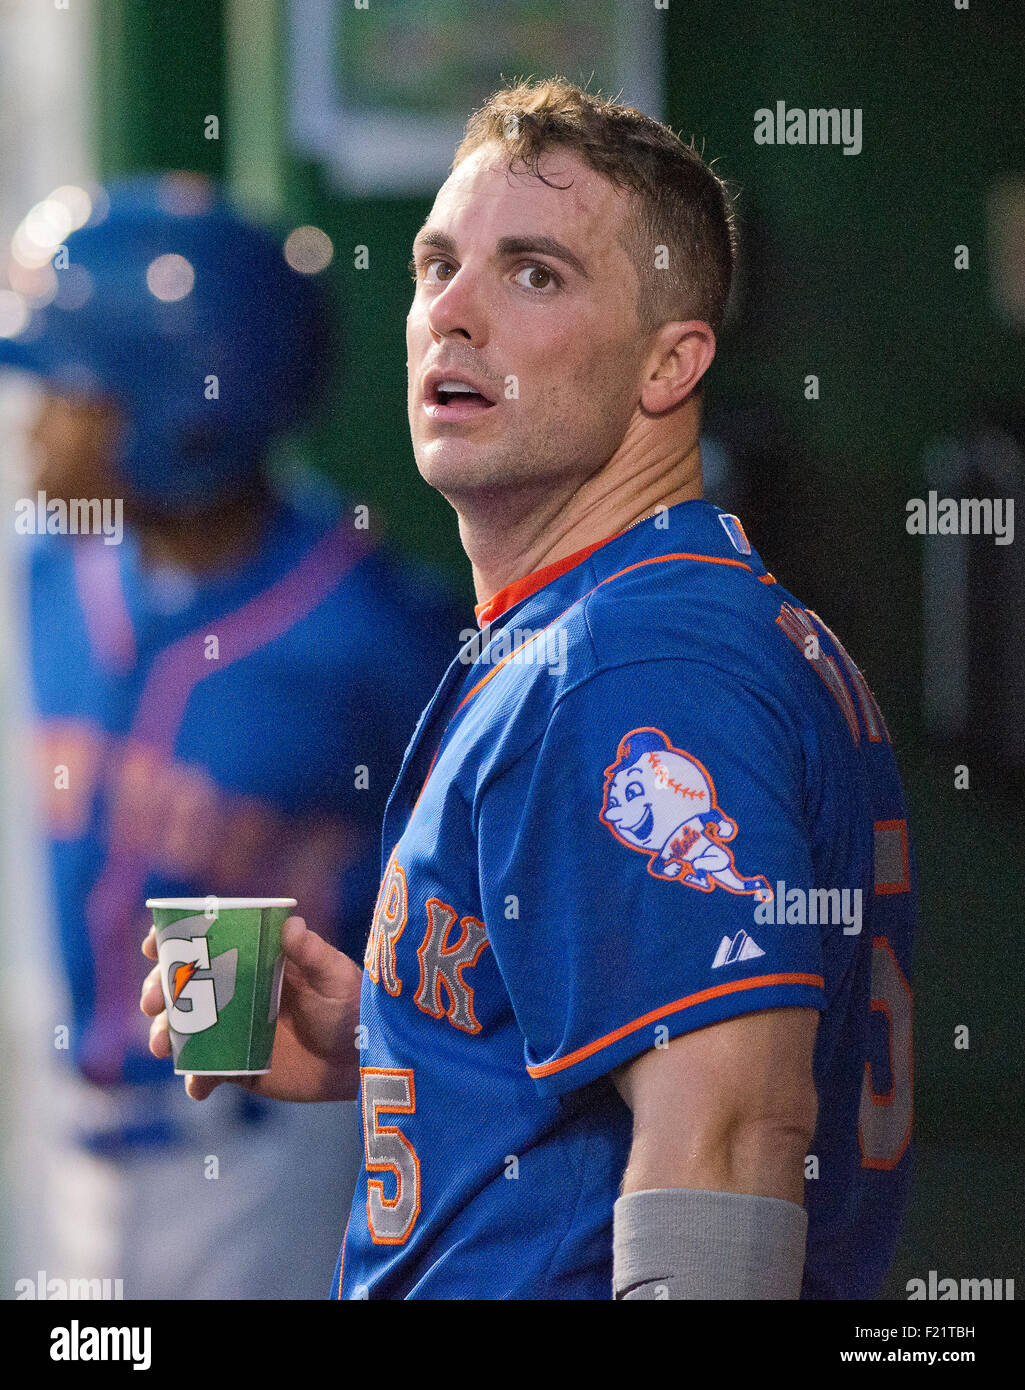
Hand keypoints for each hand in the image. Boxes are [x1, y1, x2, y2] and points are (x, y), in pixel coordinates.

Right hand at [140, 916, 361, 1102]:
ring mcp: (232, 1030)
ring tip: (163, 1044)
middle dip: (157, 990)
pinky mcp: (237, 1067)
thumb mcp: (334, 975)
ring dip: (165, 1035)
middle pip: (181, 986)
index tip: (153, 945)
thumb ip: (312, 953)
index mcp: (253, 960)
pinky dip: (196, 1080)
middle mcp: (235, 992)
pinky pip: (206, 1073)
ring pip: (183, 1029)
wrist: (360, 1059)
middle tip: (152, 1002)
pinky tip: (198, 1085)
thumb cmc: (349, 1005)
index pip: (205, 943)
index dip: (173, 941)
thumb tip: (292, 924)